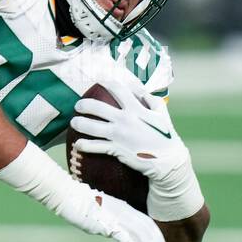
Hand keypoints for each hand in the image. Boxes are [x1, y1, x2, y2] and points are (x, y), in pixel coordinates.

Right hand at [54, 180, 167, 241]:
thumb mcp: (97, 214)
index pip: (146, 222)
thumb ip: (107, 221)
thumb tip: (111, 230)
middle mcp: (124, 212)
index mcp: (124, 208)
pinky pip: (125, 238)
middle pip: (147, 229)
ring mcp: (117, 218)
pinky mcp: (108, 224)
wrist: (66, 196)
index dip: (155, 235)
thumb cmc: (78, 203)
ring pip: (140, 235)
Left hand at [70, 80, 189, 187]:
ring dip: (79, 123)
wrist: (168, 161)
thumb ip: (152, 100)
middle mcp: (125, 119)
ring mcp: (119, 135)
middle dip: (84, 104)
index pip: (118, 90)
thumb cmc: (165, 136)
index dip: (106, 83)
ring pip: (91, 127)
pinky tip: (77, 144)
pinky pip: (95, 146)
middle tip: (78, 105)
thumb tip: (141, 91)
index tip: (99, 81)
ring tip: (74, 122)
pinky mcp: (116, 149)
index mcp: (137, 109)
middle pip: (97, 107)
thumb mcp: (162, 114)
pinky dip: (84, 145)